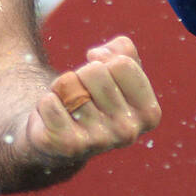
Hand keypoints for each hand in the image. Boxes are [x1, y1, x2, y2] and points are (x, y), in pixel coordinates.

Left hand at [23, 36, 160, 168]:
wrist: (58, 132)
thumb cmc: (92, 95)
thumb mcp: (117, 70)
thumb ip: (122, 51)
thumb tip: (98, 54)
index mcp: (149, 114)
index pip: (122, 64)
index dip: (103, 62)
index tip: (101, 79)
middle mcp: (128, 132)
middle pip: (94, 71)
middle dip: (80, 75)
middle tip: (80, 94)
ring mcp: (98, 142)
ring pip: (69, 85)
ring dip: (61, 89)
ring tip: (67, 107)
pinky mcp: (67, 145)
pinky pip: (49, 102)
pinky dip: (46, 103)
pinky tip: (53, 118)